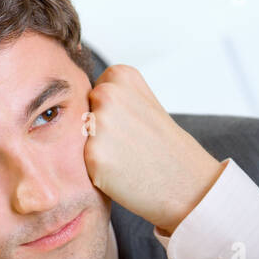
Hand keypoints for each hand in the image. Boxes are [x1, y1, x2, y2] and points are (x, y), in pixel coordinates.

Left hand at [82, 63, 225, 232]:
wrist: (187, 183)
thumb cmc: (165, 148)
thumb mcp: (143, 104)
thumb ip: (114, 96)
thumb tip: (71, 100)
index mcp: (121, 75)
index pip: (92, 94)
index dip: (111, 117)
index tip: (133, 127)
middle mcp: (108, 93)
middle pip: (81, 114)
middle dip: (99, 132)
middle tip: (130, 146)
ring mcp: (100, 123)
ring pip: (80, 139)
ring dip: (96, 151)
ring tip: (127, 159)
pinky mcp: (93, 154)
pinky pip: (82, 163)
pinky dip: (98, 171)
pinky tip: (122, 173)